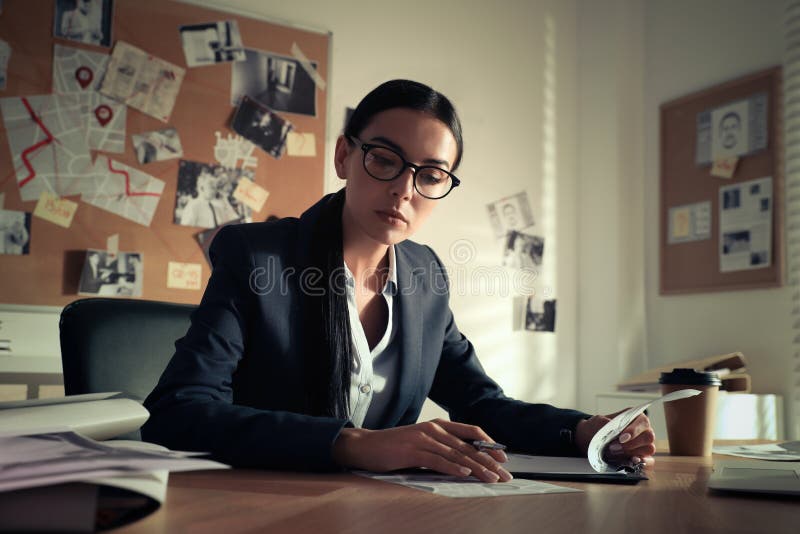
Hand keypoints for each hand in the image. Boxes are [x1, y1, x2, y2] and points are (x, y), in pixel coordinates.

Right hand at [332, 419, 512, 482]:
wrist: (366, 446)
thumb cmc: (395, 447)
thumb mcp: (423, 442)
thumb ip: (442, 448)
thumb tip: (466, 461)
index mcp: (438, 425)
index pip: (471, 431)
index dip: (489, 443)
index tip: (503, 456)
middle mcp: (434, 429)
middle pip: (468, 446)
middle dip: (489, 461)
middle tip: (504, 474)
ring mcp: (424, 439)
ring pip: (457, 455)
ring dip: (477, 468)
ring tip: (492, 477)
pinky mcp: (413, 451)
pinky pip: (438, 460)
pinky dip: (453, 468)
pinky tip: (465, 474)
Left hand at [575, 411, 655, 468]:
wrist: (589, 440)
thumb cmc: (596, 428)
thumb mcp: (597, 422)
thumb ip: (605, 423)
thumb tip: (614, 429)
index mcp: (635, 417)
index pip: (643, 422)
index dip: (634, 430)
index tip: (621, 438)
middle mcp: (643, 430)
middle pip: (649, 436)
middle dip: (631, 444)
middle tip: (613, 447)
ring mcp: (644, 444)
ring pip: (649, 449)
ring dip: (632, 453)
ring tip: (615, 453)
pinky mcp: (643, 457)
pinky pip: (650, 462)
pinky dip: (642, 464)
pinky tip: (630, 463)